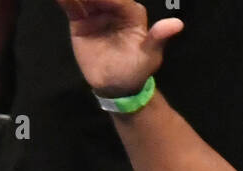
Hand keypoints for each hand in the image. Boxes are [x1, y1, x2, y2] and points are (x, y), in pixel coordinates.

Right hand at [55, 0, 182, 97]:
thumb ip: (159, 38)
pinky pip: (71, 7)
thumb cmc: (136, 71)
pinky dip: (64, 0)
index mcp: (131, 12)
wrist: (117, 89)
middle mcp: (113, 8)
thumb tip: (178, 24)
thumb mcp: (150, 56)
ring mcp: (95, 13)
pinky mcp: (81, 21)